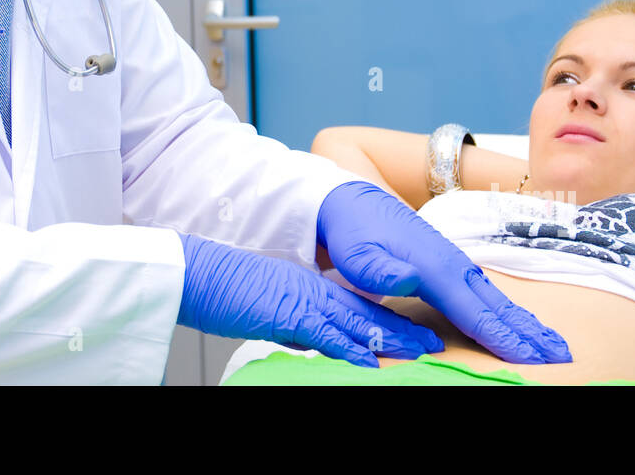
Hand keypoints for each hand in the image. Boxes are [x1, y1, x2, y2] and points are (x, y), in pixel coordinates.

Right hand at [176, 232, 441, 367]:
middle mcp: (313, 291)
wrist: (200, 272)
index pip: (358, 305)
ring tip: (419, 352)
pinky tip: (370, 361)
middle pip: (367, 313)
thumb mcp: (268, 307)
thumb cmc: (226, 289)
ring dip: (389, 338)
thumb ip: (293, 322)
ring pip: (356, 322)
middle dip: (402, 329)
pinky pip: (326, 333)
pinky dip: (350, 347)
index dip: (389, 319)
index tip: (415, 331)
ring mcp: (302, 300)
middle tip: (434, 342)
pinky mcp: (288, 313)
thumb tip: (310, 339)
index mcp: (309, 287)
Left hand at [317, 180, 572, 363]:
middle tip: (562, 356)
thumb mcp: (356, 253)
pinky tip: (518, 321)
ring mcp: (453, 262)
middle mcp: (451, 264)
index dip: (501, 337)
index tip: (530, 359)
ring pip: (496, 298)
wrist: (350, 199)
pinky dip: (508, 309)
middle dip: (528, 333)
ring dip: (525, 322)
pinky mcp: (449, 262)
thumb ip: (380, 270)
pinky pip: (486, 291)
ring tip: (553, 344)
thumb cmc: (351, 231)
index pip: (472, 311)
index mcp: (433, 268)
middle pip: (496, 305)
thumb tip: (409, 279)